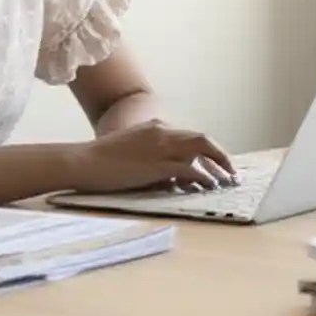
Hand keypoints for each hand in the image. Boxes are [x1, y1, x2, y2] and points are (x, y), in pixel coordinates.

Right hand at [67, 119, 237, 192]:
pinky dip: (203, 177)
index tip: (217, 164)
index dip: (207, 151)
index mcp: (155, 128)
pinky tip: (210, 187)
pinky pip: (190, 169)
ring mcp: (161, 147)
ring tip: (228, 181)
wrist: (84, 161)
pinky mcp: (157, 165)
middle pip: (202, 139)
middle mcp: (162, 132)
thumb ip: (154, 159)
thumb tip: (174, 177)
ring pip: (201, 150)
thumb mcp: (132, 152)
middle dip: (220, 156)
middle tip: (232, 172)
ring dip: (218, 165)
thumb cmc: (102, 161)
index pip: (190, 136)